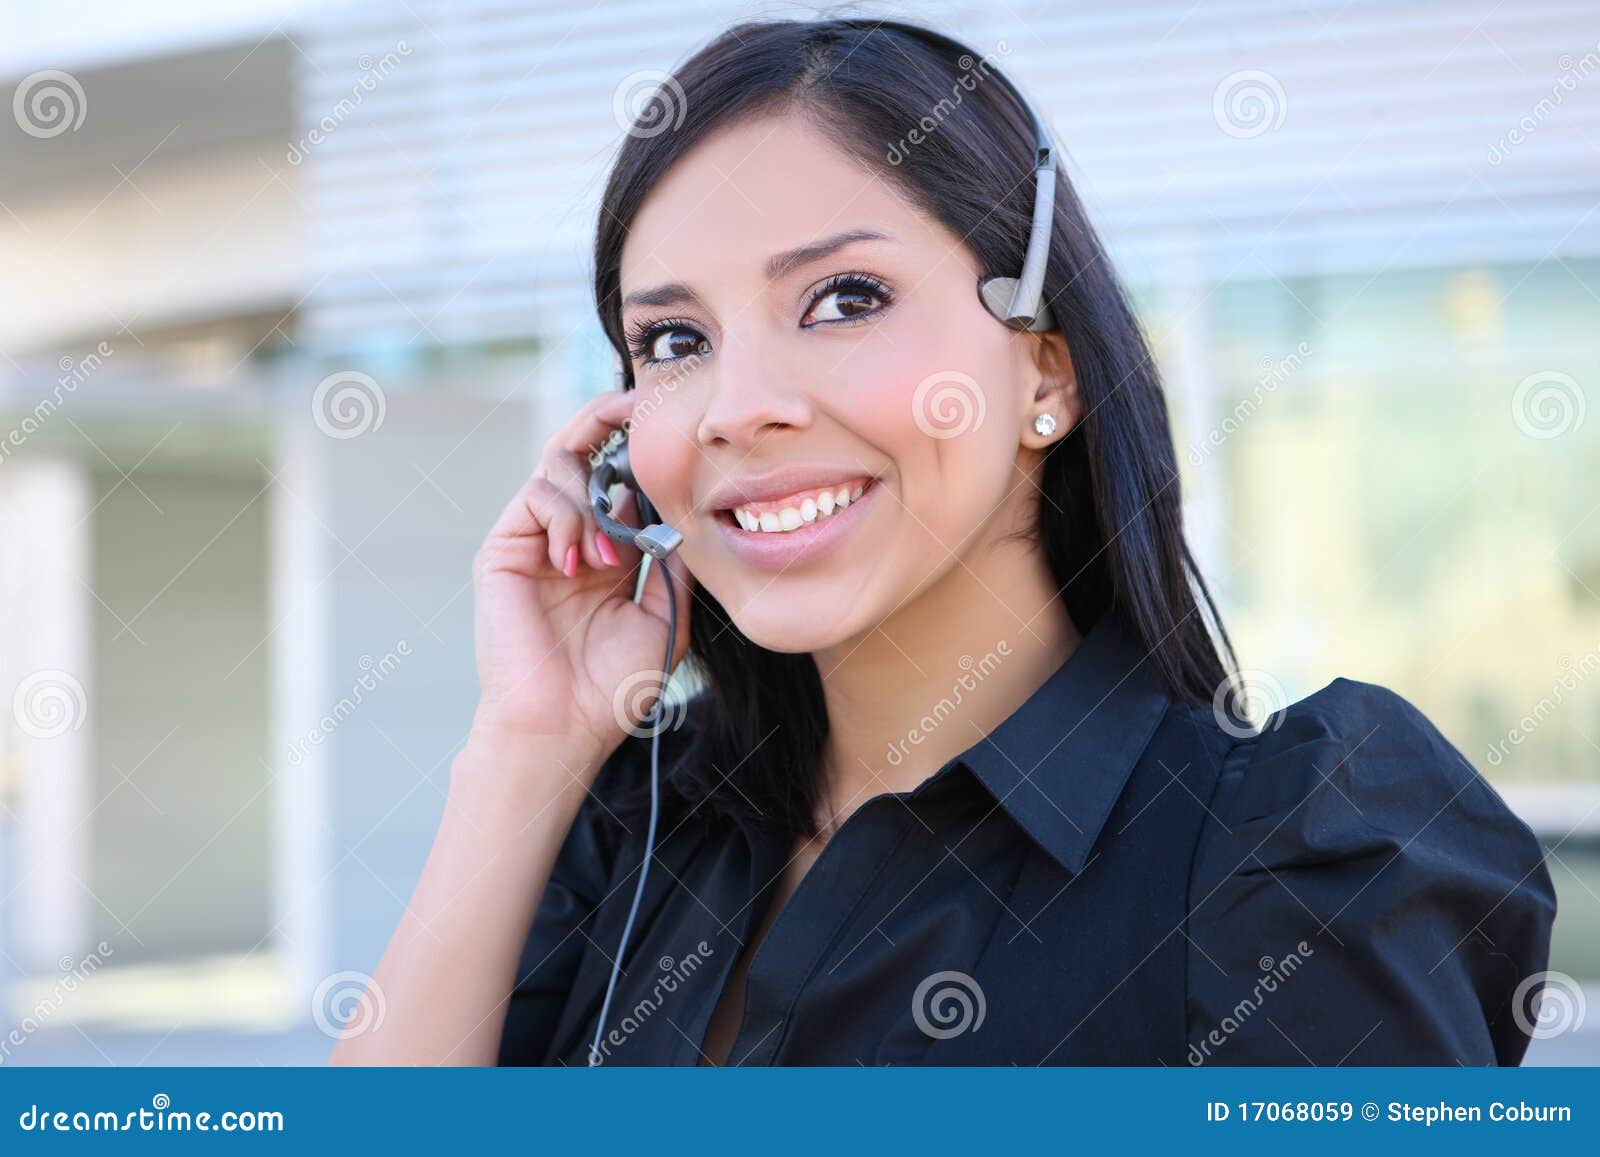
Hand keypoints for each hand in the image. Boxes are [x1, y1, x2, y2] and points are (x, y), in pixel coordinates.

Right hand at [467, 389, 693, 773]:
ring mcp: (535, 541)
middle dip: (607, 420)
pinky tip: (581, 559)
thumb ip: (674, 559)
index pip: (619, 480)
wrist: (564, 726)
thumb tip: (692, 508)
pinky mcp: (504, 550)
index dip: (639, 447)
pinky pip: (537, 495)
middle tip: (637, 400)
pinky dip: (566, 514)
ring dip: (593, 498)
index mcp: (607, 553)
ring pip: (560, 468)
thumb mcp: (666, 614)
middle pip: (582, 453)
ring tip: (609, 555)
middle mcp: (569, 538)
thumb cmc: (613, 685)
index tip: (670, 416)